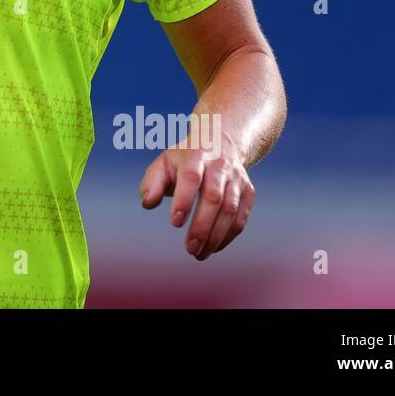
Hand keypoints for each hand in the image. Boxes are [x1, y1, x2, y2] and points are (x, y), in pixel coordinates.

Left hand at [138, 135, 255, 260]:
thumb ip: (152, 183)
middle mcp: (219, 166)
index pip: (191, 178)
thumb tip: (147, 203)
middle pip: (214, 197)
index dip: (184, 200)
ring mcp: (236, 179)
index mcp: (195, 156)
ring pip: (230, 210)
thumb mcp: (164, 163)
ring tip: (199, 254)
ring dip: (216, 236)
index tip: (175, 222)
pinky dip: (228, 236)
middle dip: (202, 226)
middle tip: (189, 248)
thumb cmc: (185, 160)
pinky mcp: (247, 192)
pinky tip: (213, 248)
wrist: (221, 141)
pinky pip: (240, 217)